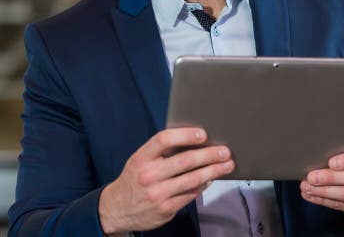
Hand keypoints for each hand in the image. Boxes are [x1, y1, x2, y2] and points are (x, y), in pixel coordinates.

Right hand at [98, 128, 232, 233]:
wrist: (117, 208)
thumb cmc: (133, 180)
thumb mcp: (139, 160)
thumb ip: (159, 152)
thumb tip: (190, 142)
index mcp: (142, 158)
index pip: (164, 140)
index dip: (185, 135)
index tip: (202, 134)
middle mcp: (149, 175)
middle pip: (185, 161)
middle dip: (209, 155)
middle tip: (224, 151)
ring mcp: (158, 193)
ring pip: (193, 179)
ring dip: (213, 171)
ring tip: (226, 165)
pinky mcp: (166, 209)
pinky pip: (191, 195)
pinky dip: (203, 185)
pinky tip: (211, 179)